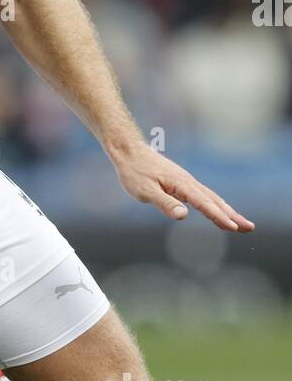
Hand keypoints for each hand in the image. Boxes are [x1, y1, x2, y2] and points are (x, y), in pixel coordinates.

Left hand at [110, 142, 253, 231]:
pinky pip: (204, 196)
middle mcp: (188, 182)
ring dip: (228, 211)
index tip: (233, 228)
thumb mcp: (145, 191)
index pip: (204, 204)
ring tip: (241, 224)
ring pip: (212, 198)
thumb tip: (184, 216)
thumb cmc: (135, 172)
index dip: (219, 217)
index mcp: (182, 184)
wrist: (129, 151)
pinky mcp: (182, 182)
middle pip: (215, 201)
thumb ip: (165, 203)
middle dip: (233, 216)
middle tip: (250, 228)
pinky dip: (215, 205)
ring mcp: (186, 182)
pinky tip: (219, 211)